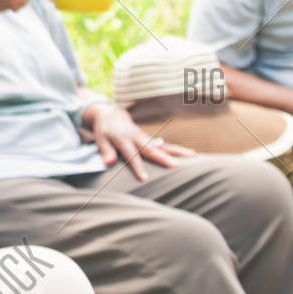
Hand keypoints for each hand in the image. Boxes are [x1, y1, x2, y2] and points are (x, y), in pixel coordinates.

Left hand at [78, 102, 192, 181]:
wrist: (112, 115)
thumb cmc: (105, 130)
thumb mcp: (100, 139)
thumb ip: (105, 151)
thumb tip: (107, 163)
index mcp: (123, 139)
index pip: (131, 154)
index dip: (137, 166)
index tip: (144, 178)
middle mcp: (137, 137)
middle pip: (151, 149)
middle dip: (163, 158)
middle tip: (176, 166)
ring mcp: (145, 138)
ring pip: (162, 145)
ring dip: (177, 151)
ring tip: (192, 156)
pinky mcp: (151, 140)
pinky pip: (165, 146)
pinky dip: (177, 150)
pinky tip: (191, 155)